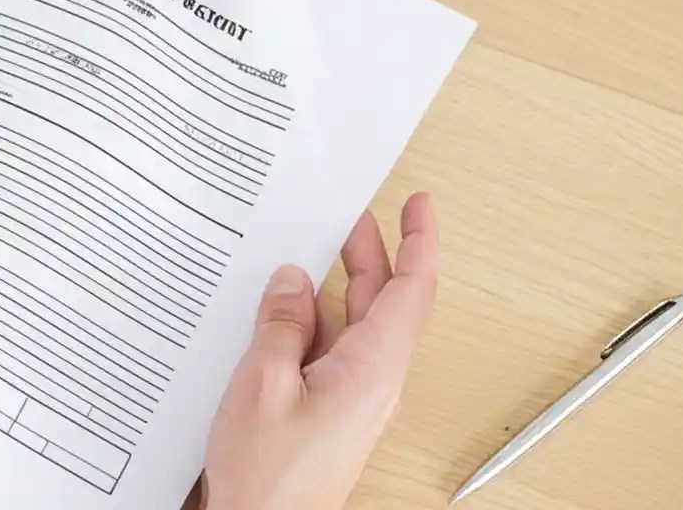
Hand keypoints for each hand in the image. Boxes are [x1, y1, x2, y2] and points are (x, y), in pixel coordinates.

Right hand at [202, 193, 437, 509]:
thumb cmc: (268, 477)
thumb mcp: (263, 384)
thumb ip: (281, 325)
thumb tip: (292, 281)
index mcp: (372, 369)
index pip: (411, 290)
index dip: (419, 241)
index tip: (419, 204)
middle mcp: (371, 381)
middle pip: (383, 301)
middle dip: (370, 252)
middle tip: (347, 212)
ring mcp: (350, 396)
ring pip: (352, 324)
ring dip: (333, 285)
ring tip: (302, 251)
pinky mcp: (328, 408)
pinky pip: (328, 350)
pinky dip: (310, 320)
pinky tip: (279, 309)